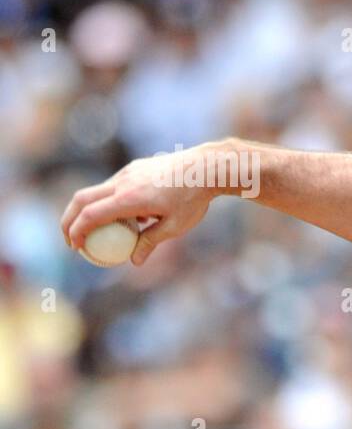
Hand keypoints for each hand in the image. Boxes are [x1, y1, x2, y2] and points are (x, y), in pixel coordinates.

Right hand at [61, 140, 230, 265]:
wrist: (205, 168)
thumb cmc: (193, 199)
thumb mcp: (175, 227)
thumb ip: (151, 242)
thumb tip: (134, 261)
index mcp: (129, 199)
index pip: (91, 216)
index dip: (77, 232)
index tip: (75, 247)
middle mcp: (122, 183)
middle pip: (81, 199)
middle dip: (69, 219)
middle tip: (70, 239)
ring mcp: (127, 173)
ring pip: (96, 191)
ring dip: (90, 210)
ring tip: (99, 232)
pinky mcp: (134, 168)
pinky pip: (113, 186)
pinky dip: (110, 202)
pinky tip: (132, 217)